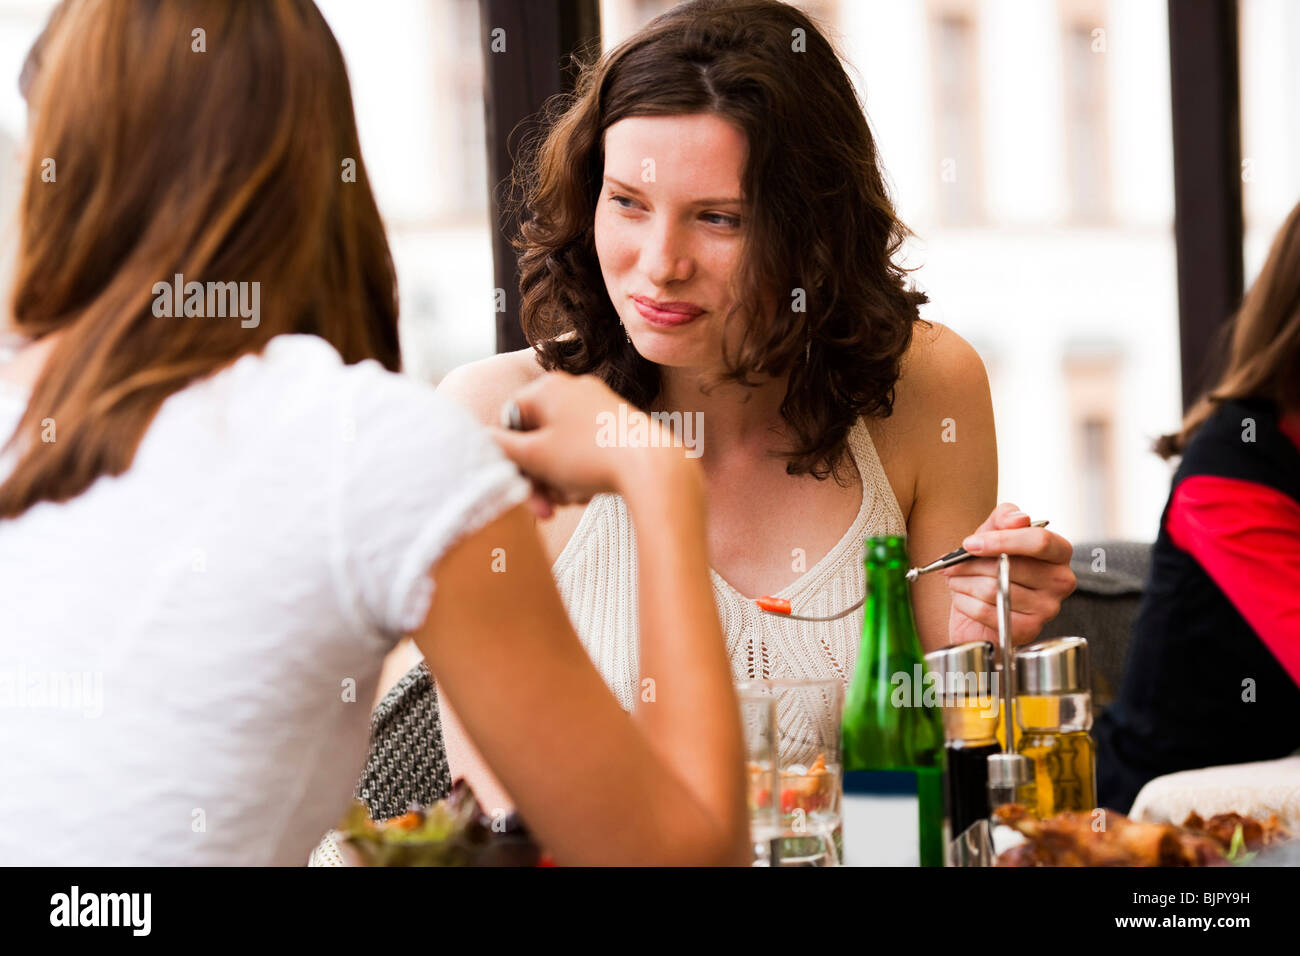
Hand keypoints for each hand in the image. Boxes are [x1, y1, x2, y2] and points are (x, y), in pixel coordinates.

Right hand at [490, 372, 684, 517]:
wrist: (652, 467)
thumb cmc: (589, 458)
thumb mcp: (534, 456)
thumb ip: (500, 447)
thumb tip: (480, 439)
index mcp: (548, 386)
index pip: (510, 418)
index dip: (511, 454)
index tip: (519, 482)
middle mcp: (573, 387)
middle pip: (537, 435)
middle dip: (537, 474)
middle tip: (543, 507)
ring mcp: (598, 404)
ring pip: (560, 447)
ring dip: (557, 478)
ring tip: (569, 500)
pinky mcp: (617, 424)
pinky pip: (584, 449)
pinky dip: (580, 472)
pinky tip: (587, 494)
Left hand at [940, 502, 1076, 645]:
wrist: (982, 610)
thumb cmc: (992, 569)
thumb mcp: (994, 533)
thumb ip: (1004, 518)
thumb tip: (1018, 519)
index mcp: (1058, 552)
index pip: (1038, 541)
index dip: (1001, 540)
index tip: (970, 543)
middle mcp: (1060, 581)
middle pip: (1010, 567)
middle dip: (971, 564)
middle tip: (953, 564)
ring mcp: (1047, 609)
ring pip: (995, 589)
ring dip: (964, 582)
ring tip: (956, 579)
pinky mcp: (1028, 630)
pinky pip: (987, 612)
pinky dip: (965, 603)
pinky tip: (962, 598)